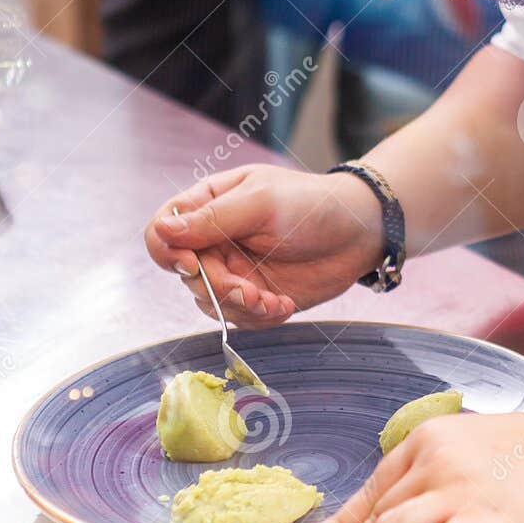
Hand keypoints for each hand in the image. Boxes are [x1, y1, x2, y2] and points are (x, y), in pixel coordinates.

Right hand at [145, 166, 382, 326]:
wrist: (360, 233)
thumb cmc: (312, 204)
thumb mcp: (262, 203)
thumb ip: (213, 218)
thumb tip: (164, 231)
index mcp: (209, 205)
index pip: (163, 230)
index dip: (168, 252)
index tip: (193, 264)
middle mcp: (215, 239)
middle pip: (186, 275)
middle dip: (217, 288)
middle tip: (250, 291)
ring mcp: (234, 269)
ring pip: (209, 303)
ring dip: (239, 308)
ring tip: (272, 301)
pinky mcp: (256, 296)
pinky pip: (239, 318)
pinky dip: (259, 318)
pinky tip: (284, 306)